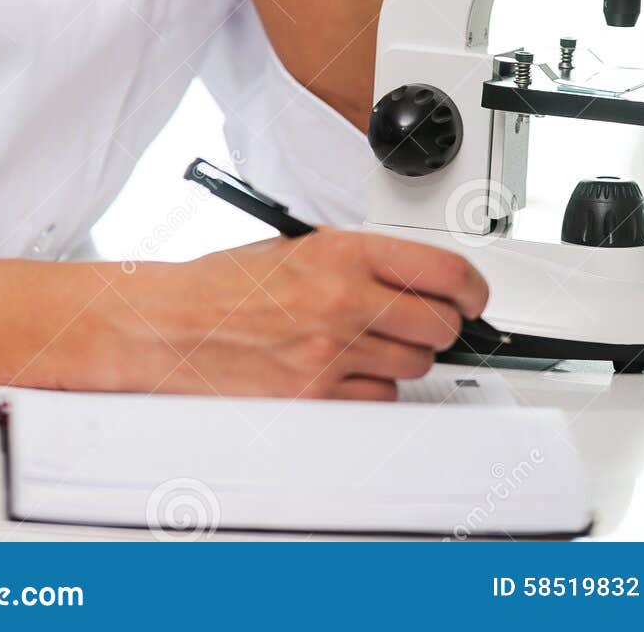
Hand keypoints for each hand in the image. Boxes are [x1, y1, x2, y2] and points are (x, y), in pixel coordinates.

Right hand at [73, 230, 489, 400]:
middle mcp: (342, 300)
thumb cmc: (223, 286)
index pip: (442, 271)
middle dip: (440, 325)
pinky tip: (347, 369)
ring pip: (414, 364)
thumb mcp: (297, 246)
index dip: (472, 289)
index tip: (474, 296)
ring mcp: (331, 352)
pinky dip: (374, 388)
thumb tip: (413, 275)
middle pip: (439, 324)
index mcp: (341, 251)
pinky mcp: (316, 395)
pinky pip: (380, 398)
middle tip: (426, 320)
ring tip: (370, 341)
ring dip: (405, 356)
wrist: (170, 325)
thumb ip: (358, 258)